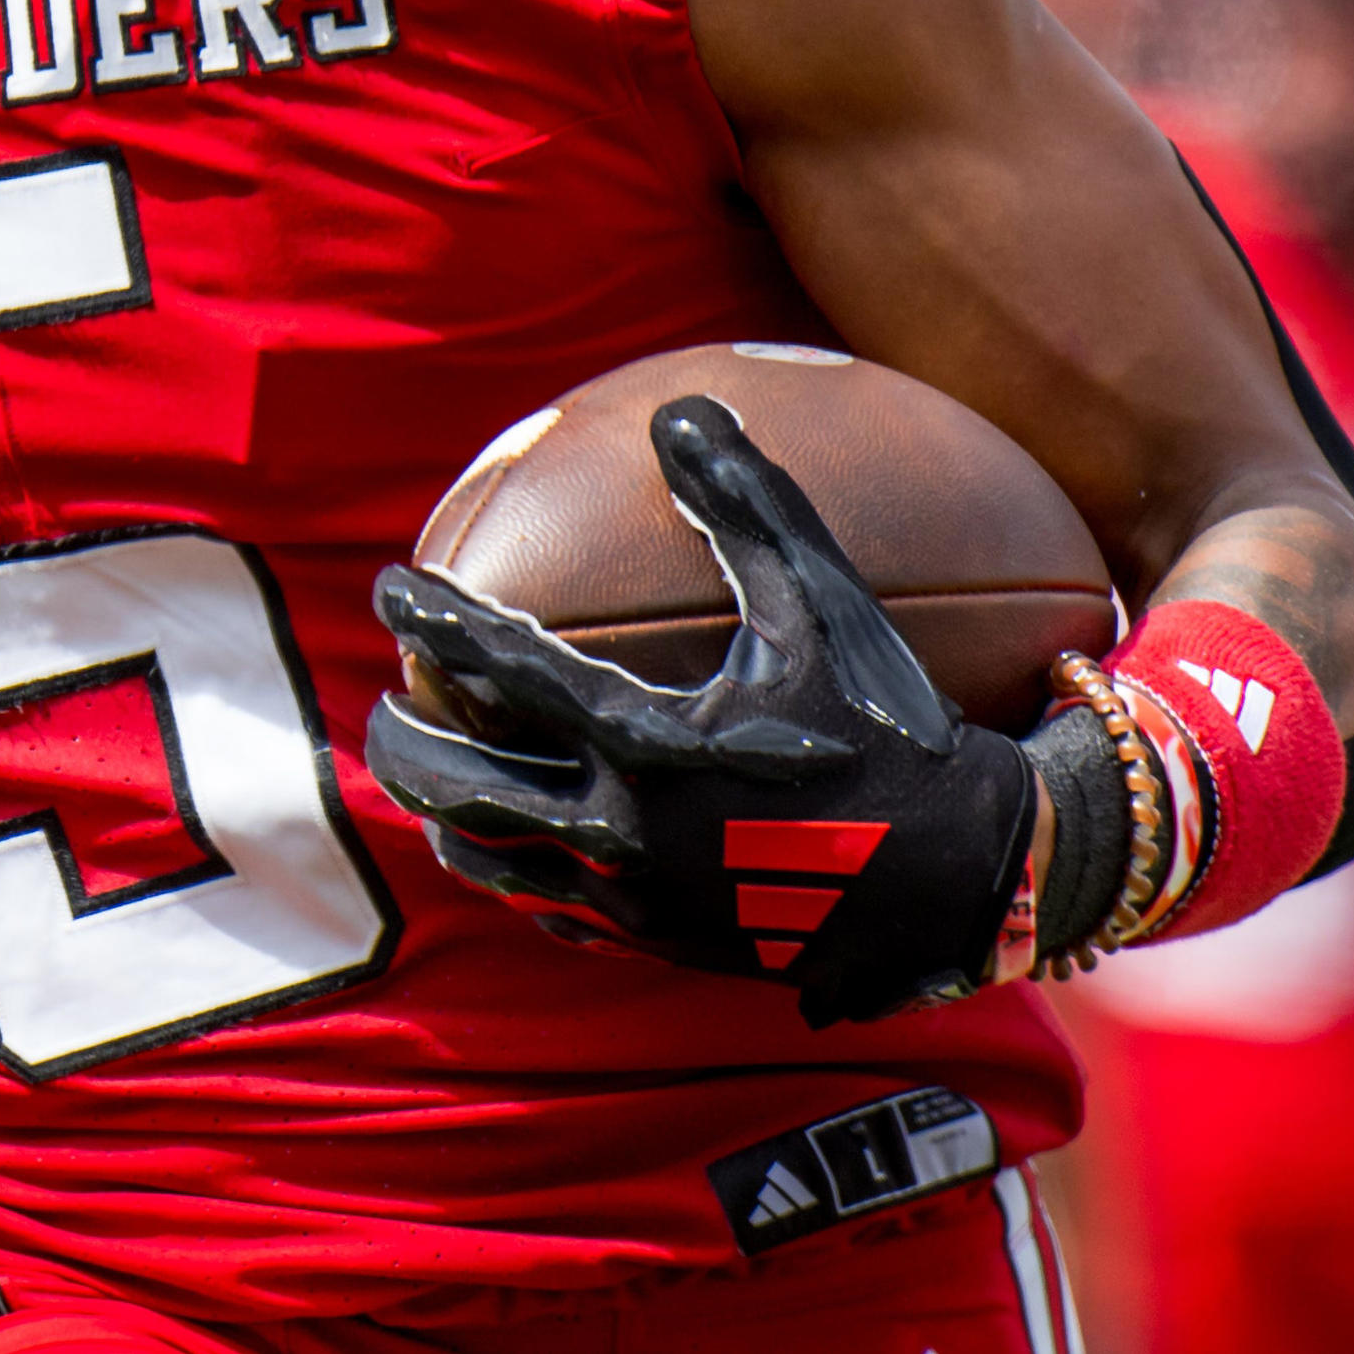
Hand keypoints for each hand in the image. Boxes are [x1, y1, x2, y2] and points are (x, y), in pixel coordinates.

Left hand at [362, 395, 1036, 1026]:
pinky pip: (551, 911)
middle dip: (402, 737)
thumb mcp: (823, 603)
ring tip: (426, 770)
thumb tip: (684, 409)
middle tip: (389, 697)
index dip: (433, 622)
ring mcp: (634, 897)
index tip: (392, 588)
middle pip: (458, 783)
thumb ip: (745, 505)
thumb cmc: (888, 726)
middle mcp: (622, 826)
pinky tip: (512, 844)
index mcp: (645, 741)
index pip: (498, 668)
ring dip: (440, 812)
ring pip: (489, 858)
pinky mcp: (659, 944)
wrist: (964, 872)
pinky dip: (512, 871)